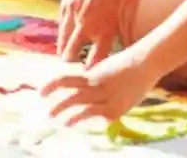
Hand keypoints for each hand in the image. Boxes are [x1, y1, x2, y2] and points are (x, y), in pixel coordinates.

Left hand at [42, 49, 160, 126]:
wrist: (145, 63)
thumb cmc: (126, 65)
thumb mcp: (104, 69)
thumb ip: (93, 78)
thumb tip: (81, 85)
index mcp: (91, 74)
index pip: (65, 79)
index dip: (51, 86)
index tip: (41, 92)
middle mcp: (97, 85)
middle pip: (72, 96)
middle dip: (58, 106)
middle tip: (49, 114)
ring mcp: (107, 97)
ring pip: (83, 108)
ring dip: (70, 116)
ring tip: (62, 122)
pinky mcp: (117, 108)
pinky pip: (100, 115)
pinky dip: (90, 119)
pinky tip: (83, 123)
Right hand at [57, 0, 141, 66]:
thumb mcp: (129, 15)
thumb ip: (127, 36)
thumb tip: (131, 52)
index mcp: (105, 30)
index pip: (93, 60)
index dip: (89, 71)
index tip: (86, 78)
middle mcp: (86, 24)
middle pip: (70, 53)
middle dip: (70, 64)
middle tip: (69, 73)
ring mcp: (73, 12)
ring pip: (62, 39)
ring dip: (64, 49)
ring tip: (65, 58)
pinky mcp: (66, 2)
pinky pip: (61, 22)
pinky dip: (63, 31)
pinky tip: (66, 36)